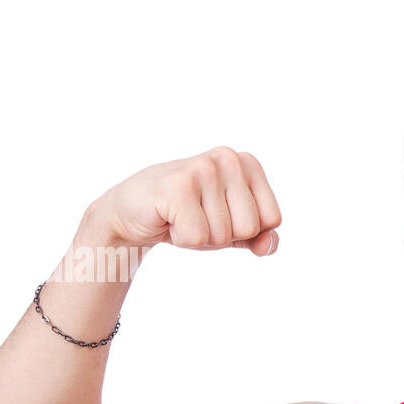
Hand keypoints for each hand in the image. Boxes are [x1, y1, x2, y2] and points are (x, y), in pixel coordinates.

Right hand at [80, 146, 281, 254]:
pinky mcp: (177, 186)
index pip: (272, 220)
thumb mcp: (231, 228)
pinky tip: (167, 218)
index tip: (218, 215)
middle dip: (222, 235)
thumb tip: (269, 246)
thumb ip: (259, 236)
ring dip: (198, 236)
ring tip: (180, 216)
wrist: (131, 214)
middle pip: (250, 228)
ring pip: (223, 235)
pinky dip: (181, 239)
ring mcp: (203, 168)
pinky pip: (198, 237)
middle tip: (196, 216)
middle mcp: (228, 158)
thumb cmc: (186, 217)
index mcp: (247, 163)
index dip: (245, 231)